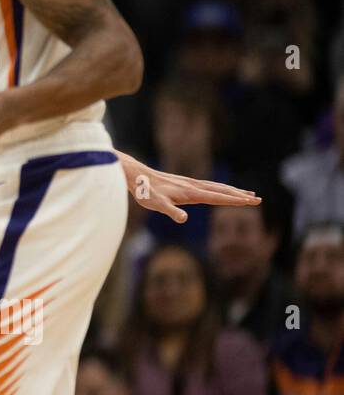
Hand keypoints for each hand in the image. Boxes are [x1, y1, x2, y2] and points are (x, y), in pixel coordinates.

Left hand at [118, 153, 259, 222]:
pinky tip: (221, 190)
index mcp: (190, 192)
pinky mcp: (184, 184)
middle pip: (221, 191)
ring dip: (233, 190)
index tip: (251, 202)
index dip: (234, 200)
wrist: (136, 175)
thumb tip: (183, 219)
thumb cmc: (145, 191)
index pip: (218, 197)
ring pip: (216, 187)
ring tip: (247, 194)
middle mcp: (193, 186)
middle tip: (258, 199)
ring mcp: (189, 184)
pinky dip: (220, 188)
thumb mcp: (156, 204)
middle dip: (240, 196)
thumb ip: (170, 211)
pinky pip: (208, 186)